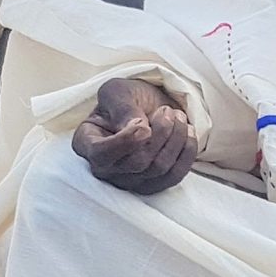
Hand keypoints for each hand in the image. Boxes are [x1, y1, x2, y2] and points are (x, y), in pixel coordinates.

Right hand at [71, 77, 196, 194]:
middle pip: (137, 163)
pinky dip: (186, 152)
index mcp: (87, 142)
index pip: (101, 155)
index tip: (143, 124)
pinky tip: (188, 133)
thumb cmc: (126, 99)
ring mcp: (127, 181)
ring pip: (158, 169)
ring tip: (177, 116)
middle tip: (167, 110)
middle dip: (160, 133)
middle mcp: (103, 168)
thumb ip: (122, 107)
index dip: (125, 142)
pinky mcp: (151, 185)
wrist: (147, 106)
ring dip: (176, 138)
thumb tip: (137, 128)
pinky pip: (174, 176)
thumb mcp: (118, 91)